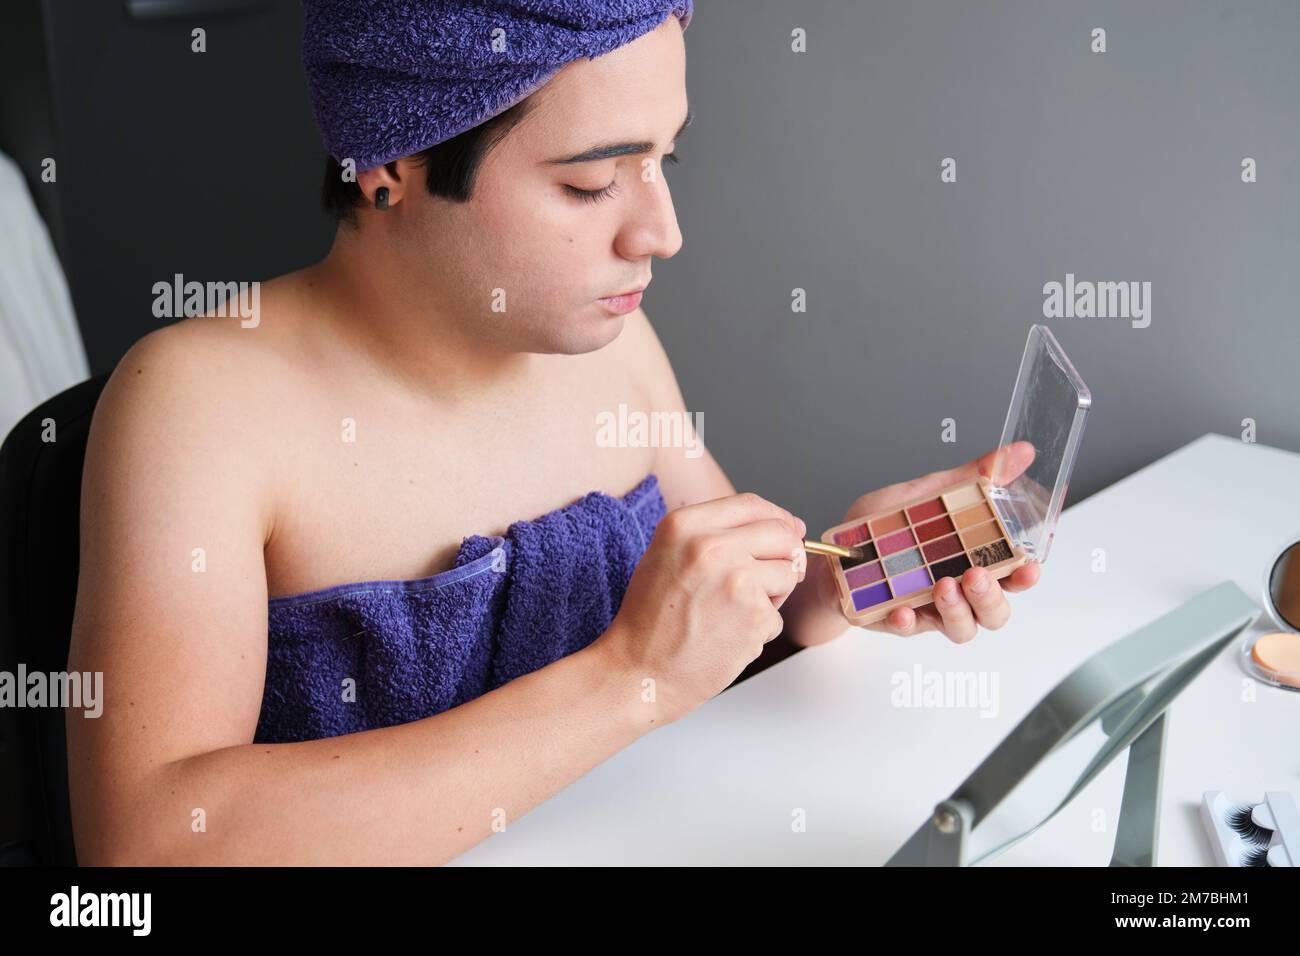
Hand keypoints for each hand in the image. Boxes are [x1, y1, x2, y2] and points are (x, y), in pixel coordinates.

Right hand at [598, 492, 805, 722]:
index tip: (787, 532)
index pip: (751, 504)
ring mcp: (737, 580)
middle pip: (781, 533)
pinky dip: (759, 630)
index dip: (777, 518)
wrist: (637, 672)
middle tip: (767, 581)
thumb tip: (784, 527)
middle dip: (784, 556)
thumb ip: (715, 534)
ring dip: (773, 596)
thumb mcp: (667, 555)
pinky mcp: (755, 616)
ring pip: (788, 573)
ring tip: (733, 613)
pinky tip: (727, 637)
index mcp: (685, 525)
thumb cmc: (649, 620)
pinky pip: (778, 616)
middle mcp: (711, 546)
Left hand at [839, 441, 1040, 643]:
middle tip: (974, 575)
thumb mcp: (929, 492)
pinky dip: (908, 620)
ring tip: (942, 585)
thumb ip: (974, 476)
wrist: (836, 551)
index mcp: (970, 561)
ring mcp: (929, 610)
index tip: (1028, 567)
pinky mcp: (897, 620)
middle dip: (991, 598)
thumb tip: (1021, 451)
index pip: (1011, 577)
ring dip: (957, 610)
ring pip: (961, 629)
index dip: (1024, 577)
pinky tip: (902, 608)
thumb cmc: (887, 527)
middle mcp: (958, 592)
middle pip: (993, 613)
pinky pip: (908, 628)